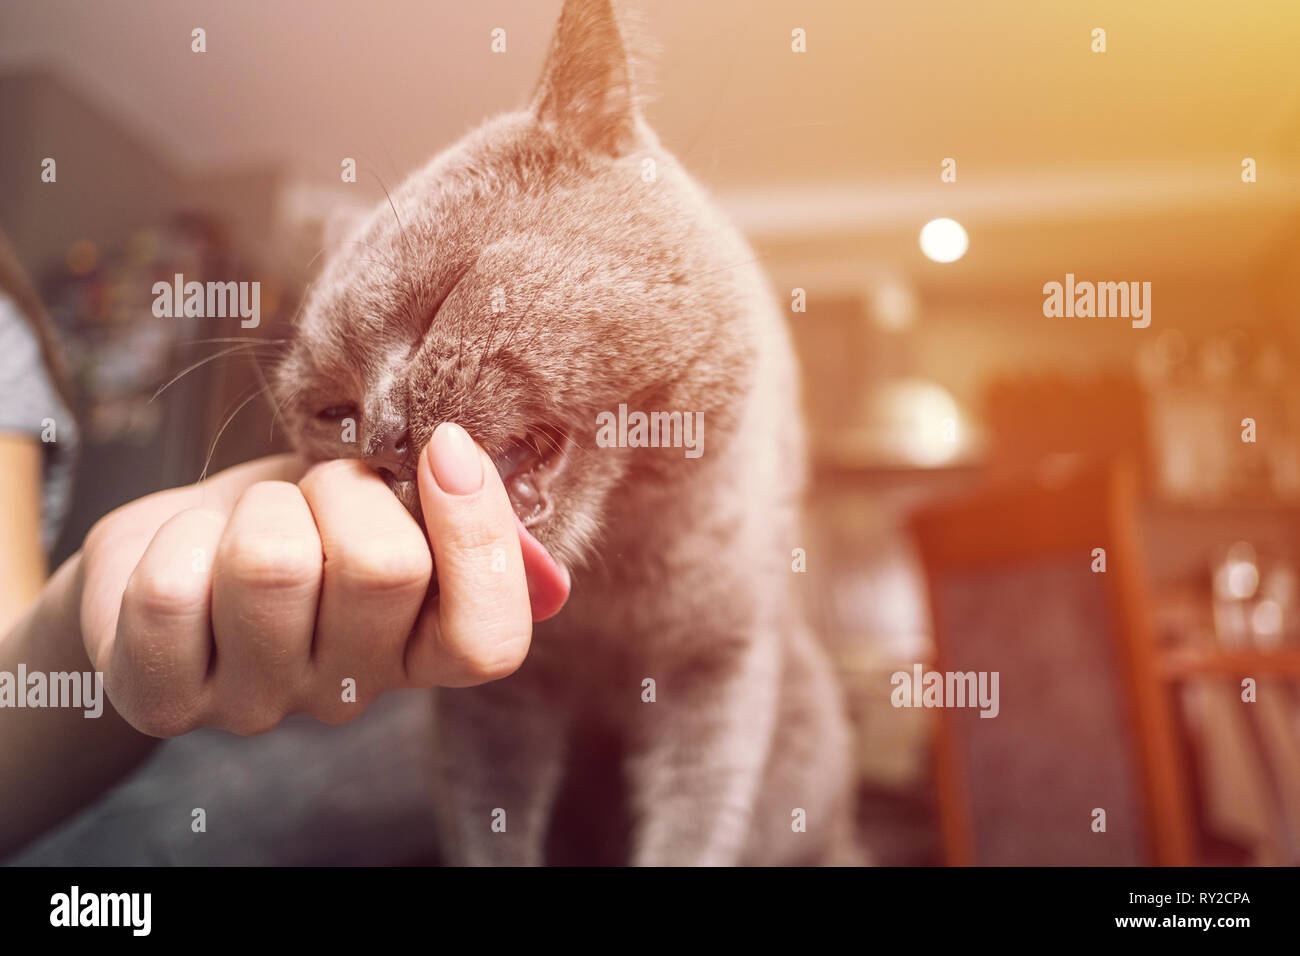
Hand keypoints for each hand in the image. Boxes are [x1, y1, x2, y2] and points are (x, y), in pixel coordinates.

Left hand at [77, 422, 568, 737]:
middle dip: (345, 486)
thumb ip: (438, 491)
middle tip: (319, 492)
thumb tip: (466, 457)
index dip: (479, 538)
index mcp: (422, 652)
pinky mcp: (164, 699)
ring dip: (260, 507)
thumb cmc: (298, 514)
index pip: (488, 641)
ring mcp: (258, 705)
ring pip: (271, 565)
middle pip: (383, 568)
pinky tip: (190, 552)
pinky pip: (172, 592)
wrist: (184, 542)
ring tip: (253, 521)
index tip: (443, 446)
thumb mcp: (381, 492)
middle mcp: (349, 693)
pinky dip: (179, 535)